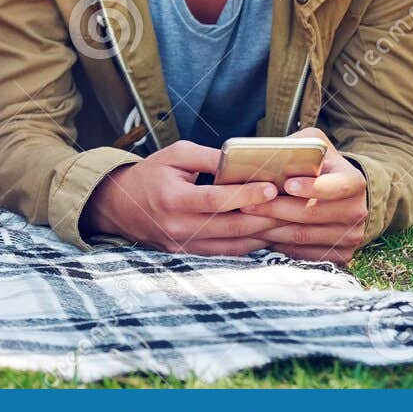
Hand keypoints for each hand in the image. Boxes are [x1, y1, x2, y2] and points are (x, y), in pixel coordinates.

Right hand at [82, 140, 280, 255]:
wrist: (120, 206)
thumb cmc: (151, 174)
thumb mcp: (174, 155)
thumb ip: (208, 158)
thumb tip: (243, 162)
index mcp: (172, 199)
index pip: (215, 200)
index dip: (245, 196)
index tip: (271, 187)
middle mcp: (178, 227)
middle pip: (231, 228)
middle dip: (265, 218)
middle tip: (292, 207)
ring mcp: (183, 246)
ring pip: (234, 246)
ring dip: (263, 235)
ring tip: (287, 221)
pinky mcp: (188, 256)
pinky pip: (226, 253)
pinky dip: (249, 244)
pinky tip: (267, 233)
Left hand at [236, 127, 368, 265]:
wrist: (339, 192)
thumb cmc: (317, 164)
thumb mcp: (312, 145)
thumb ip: (295, 145)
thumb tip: (263, 153)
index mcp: (353, 181)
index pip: (336, 187)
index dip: (311, 187)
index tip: (286, 184)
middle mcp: (357, 211)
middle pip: (312, 214)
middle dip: (275, 209)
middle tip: (246, 204)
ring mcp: (351, 236)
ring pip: (303, 236)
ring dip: (270, 229)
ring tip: (244, 219)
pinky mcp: (341, 254)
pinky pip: (304, 253)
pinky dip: (279, 244)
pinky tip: (259, 233)